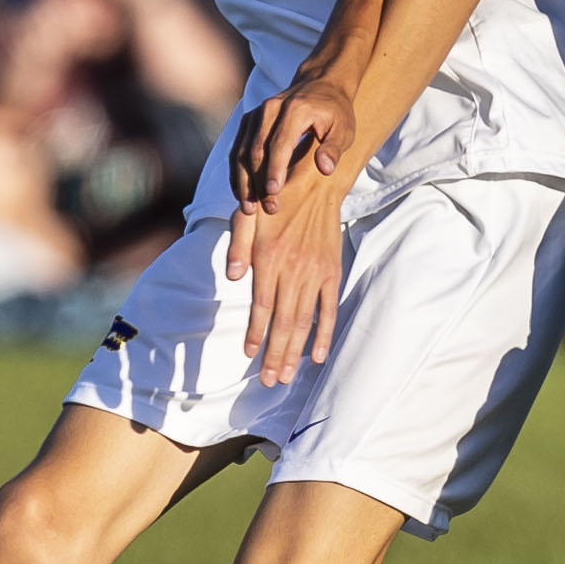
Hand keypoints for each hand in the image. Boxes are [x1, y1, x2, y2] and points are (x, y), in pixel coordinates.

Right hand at [226, 76, 355, 212]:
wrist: (321, 85)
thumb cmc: (335, 112)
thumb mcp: (344, 129)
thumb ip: (334, 148)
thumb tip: (325, 168)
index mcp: (295, 110)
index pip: (280, 143)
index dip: (274, 170)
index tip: (273, 193)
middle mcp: (271, 109)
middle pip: (257, 150)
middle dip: (260, 182)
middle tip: (269, 208)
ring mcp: (257, 114)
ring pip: (241, 151)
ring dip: (244, 181)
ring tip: (249, 208)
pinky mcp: (249, 120)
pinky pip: (236, 148)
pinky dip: (237, 172)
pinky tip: (241, 193)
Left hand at [234, 167, 345, 386]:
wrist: (317, 182)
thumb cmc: (276, 199)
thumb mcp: (248, 215)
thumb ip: (239, 246)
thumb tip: (233, 278)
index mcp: (270, 259)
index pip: (261, 306)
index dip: (256, 334)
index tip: (250, 356)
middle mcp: (294, 270)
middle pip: (284, 322)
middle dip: (275, 355)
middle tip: (269, 381)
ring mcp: (316, 273)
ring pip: (304, 321)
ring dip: (295, 351)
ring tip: (286, 376)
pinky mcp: (332, 271)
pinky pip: (328, 309)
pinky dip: (323, 334)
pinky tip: (317, 356)